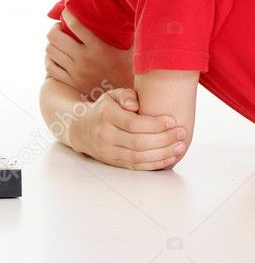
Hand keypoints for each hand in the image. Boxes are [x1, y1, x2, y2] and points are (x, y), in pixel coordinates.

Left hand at [45, 9, 133, 97]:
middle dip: (54, 29)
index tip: (67, 11)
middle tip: (60, 28)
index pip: (75, 25)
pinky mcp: (72, 82)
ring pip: (50, 51)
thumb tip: (137, 14)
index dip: (67, 14)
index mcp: (99, 48)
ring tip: (57, 41)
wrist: (127, 98)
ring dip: (51, 43)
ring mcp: (76, 71)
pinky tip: (55, 56)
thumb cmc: (131, 70)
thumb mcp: (134, 49)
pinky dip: (49, 59)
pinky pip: (50, 68)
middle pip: (54, 37)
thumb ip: (130, 33)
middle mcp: (84, 59)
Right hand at [69, 88, 186, 169]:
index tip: (173, 121)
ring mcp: (108, 151)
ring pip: (139, 157)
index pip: (133, 124)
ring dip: (163, 153)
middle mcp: (105, 135)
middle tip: (181, 134)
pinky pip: (136, 166)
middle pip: (138, 142)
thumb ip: (126, 95)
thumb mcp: (111, 96)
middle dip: (164, 140)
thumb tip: (135, 104)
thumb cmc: (104, 110)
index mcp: (106, 116)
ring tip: (180, 146)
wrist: (82, 129)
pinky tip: (169, 157)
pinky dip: (155, 164)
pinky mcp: (113, 162)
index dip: (155, 125)